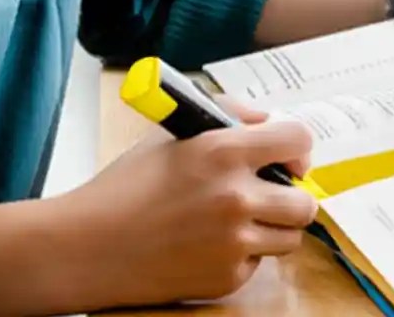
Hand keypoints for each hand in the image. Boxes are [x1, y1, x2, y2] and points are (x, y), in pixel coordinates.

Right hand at [55, 114, 316, 308]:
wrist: (89, 246)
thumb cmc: (125, 188)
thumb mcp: (173, 134)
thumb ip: (227, 117)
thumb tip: (268, 120)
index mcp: (223, 151)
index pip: (298, 140)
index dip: (299, 149)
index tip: (290, 158)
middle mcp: (236, 197)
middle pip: (305, 202)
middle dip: (292, 197)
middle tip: (271, 196)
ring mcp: (235, 242)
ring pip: (290, 237)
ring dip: (272, 228)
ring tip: (236, 221)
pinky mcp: (227, 277)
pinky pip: (257, 263)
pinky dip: (242, 255)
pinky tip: (208, 245)